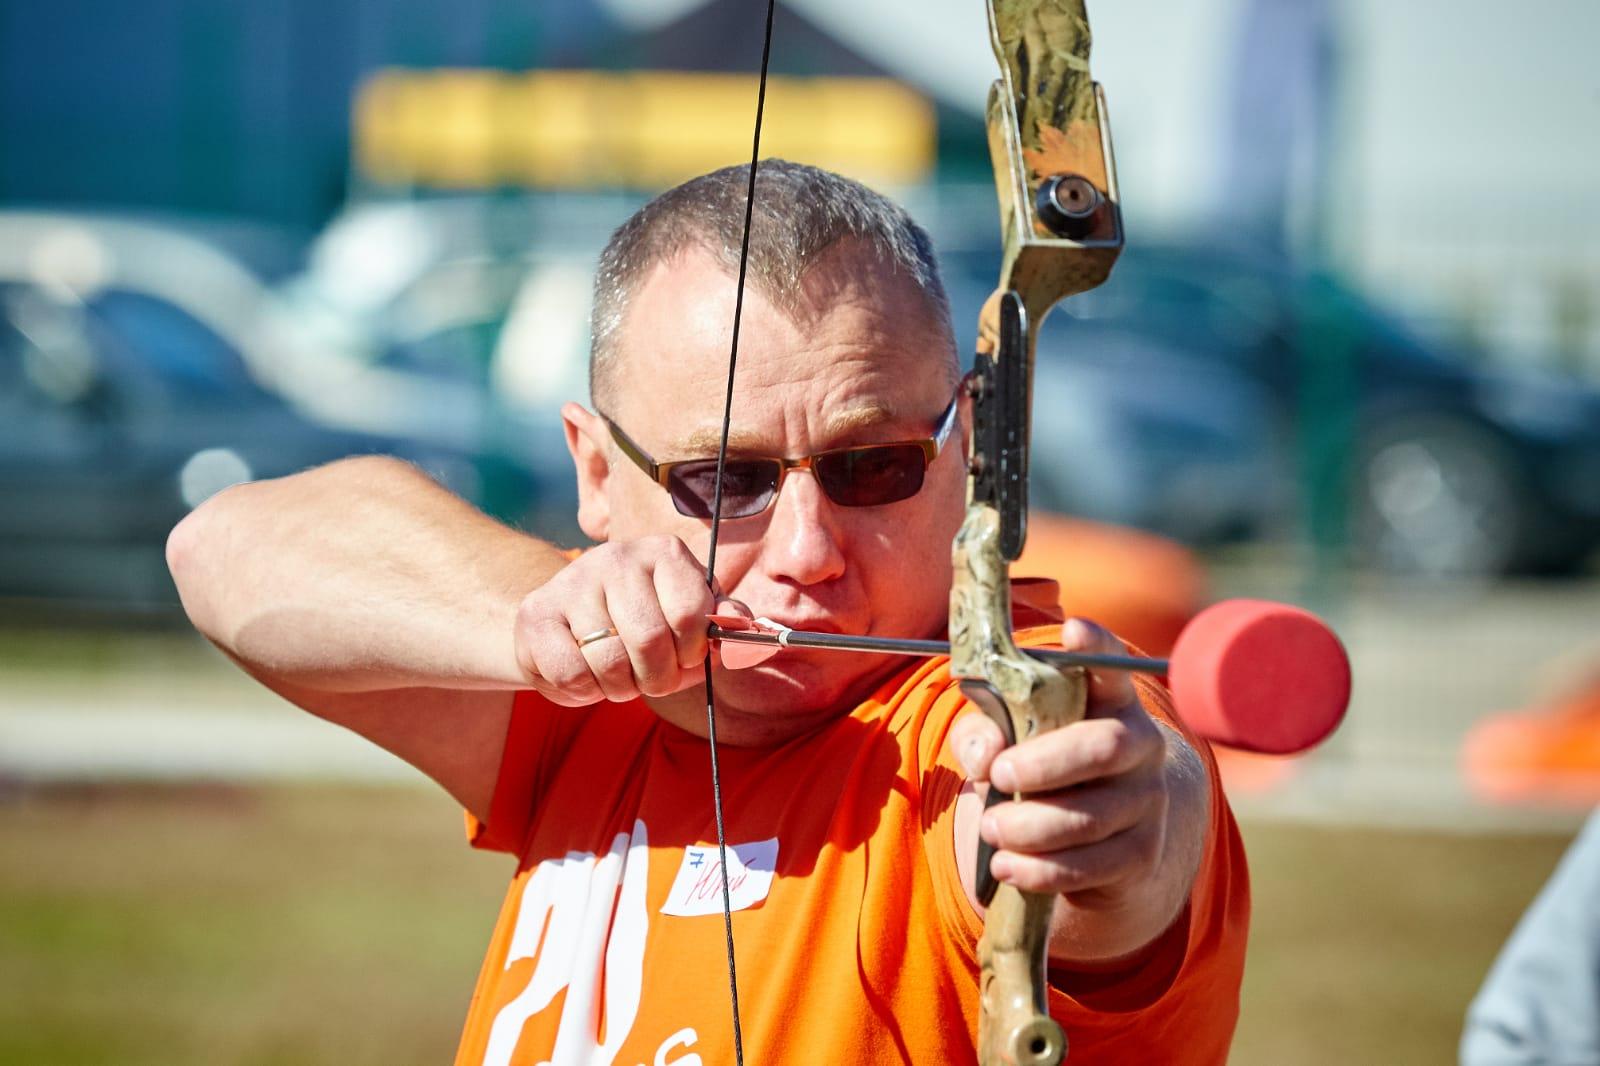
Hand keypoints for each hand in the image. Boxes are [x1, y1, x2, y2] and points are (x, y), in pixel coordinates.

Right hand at [513, 536, 748, 704]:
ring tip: (618, 677)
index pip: (691, 613)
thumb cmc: (643, 622)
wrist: (570, 618)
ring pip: (609, 663)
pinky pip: (571, 674)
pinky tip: (587, 677)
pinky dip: (584, 692)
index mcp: (663, 553)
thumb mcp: (689, 616)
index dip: (692, 653)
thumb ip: (721, 623)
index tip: (685, 658)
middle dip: (657, 678)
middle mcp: (617, 557)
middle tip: (651, 679)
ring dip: (620, 688)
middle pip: (649, 641)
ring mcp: (572, 582)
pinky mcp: (536, 613)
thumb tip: (743, 627)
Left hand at [952, 618, 1171, 903]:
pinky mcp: (1141, 854)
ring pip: (1092, 815)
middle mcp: (1140, 744)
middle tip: (999, 774)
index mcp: (1108, 700)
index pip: (1109, 666)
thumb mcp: (1006, 740)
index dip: (1095, 647)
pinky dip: (1041, 870)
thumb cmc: (1044, 768)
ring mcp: (1146, 801)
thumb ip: (984, 731)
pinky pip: (1091, 866)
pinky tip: (1007, 866)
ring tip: (991, 828)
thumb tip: (985, 752)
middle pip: (1106, 746)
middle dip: (1047, 762)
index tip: (1073, 630)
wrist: (1103, 840)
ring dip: (1031, 826)